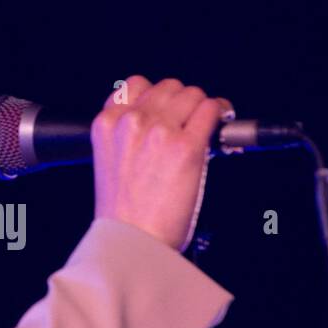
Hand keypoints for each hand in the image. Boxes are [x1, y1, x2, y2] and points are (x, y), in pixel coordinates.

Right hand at [91, 76, 232, 251]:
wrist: (131, 242)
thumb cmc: (122, 214)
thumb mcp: (108, 163)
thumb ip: (125, 135)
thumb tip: (158, 120)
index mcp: (107, 125)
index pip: (135, 85)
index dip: (157, 96)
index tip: (168, 108)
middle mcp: (131, 122)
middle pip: (168, 87)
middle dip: (182, 102)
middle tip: (191, 120)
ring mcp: (160, 131)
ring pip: (192, 94)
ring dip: (201, 106)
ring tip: (206, 123)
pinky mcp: (187, 146)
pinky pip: (210, 110)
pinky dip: (219, 114)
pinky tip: (220, 124)